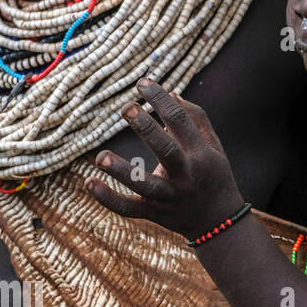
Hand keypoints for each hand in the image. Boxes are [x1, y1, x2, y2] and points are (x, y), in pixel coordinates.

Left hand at [85, 78, 243, 240]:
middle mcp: (186, 175)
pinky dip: (108, 198)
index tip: (142, 83)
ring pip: (144, 185)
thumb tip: (172, 94)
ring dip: (121, 171)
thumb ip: (196, 119)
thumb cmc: (213, 175)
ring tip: (100, 156)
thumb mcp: (213, 146)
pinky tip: (88, 182)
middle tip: (127, 108)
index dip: (161, 99)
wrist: (218, 223)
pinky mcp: (154, 213)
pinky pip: (129, 208)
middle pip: (166, 150)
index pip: (181, 121)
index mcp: (201, 154)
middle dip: (146, 129)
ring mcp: (169, 197)